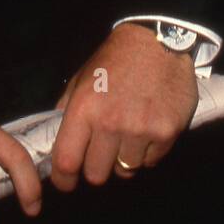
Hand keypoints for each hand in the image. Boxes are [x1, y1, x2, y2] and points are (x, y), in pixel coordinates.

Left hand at [50, 23, 198, 188]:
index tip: (66, 181)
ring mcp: (141, 130)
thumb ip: (68, 110)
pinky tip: (147, 129)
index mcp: (84, 109)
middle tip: (100, 154)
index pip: (66, 161)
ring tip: (127, 135)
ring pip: (125, 171)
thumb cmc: (115, 59)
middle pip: (96, 175)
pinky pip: (151, 161)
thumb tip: (56, 142)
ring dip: (123, 159)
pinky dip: (147, 152)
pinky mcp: (167, 133)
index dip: (63, 179)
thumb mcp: (82, 78)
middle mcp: (111, 123)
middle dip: (95, 168)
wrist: (158, 42)